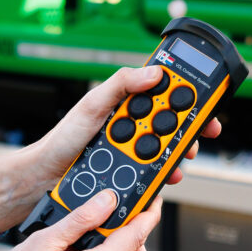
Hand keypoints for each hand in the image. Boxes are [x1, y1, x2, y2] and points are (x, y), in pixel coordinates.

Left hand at [0, 65, 222, 233]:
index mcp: (128, 102)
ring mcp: (135, 151)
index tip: (207, 99)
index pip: (166, 93)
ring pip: (169, 150)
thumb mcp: (92, 103)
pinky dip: (165, 176)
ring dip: (178, 155)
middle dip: (190, 128)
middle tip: (199, 134)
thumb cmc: (63, 138)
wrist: (44, 178)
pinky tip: (165, 178)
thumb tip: (155, 72)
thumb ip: (122, 83)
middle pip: (174, 123)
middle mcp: (134, 125)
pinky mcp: (133, 174)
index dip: (189, 95)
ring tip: (177, 159)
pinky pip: (157, 174)